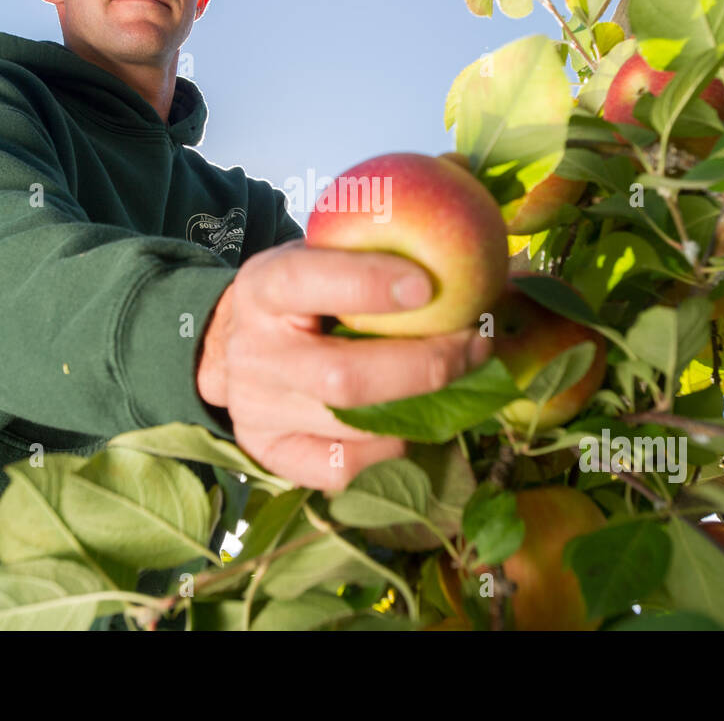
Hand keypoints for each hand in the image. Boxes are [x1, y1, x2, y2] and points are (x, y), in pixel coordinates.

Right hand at [196, 239, 491, 492]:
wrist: (236, 344)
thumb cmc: (305, 292)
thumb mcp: (323, 255)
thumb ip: (379, 254)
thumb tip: (487, 258)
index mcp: (262, 288)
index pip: (306, 282)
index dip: (366, 284)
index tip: (426, 285)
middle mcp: (253, 354)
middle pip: (343, 378)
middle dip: (424, 367)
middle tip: (476, 345)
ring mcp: (257, 412)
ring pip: (355, 429)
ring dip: (421, 408)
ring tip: (456, 381)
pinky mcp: (272, 454)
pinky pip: (345, 469)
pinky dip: (389, 450)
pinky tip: (405, 421)